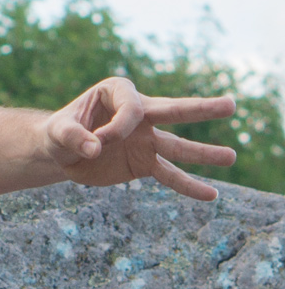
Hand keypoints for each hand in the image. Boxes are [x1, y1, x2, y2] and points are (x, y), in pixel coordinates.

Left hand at [42, 77, 236, 199]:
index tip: (95, 143)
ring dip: (203, 153)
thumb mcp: (57, 131)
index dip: (116, 129)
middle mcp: (139, 112)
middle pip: (174, 111)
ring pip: (178, 146)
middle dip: (200, 109)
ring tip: (232, 157)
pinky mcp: (144, 162)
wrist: (60, 151)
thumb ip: (73, 136)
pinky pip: (168, 174)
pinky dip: (187, 185)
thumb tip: (94, 149)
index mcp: (119, 92)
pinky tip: (210, 195)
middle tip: (230, 105)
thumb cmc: (59, 132)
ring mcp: (146, 138)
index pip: (133, 109)